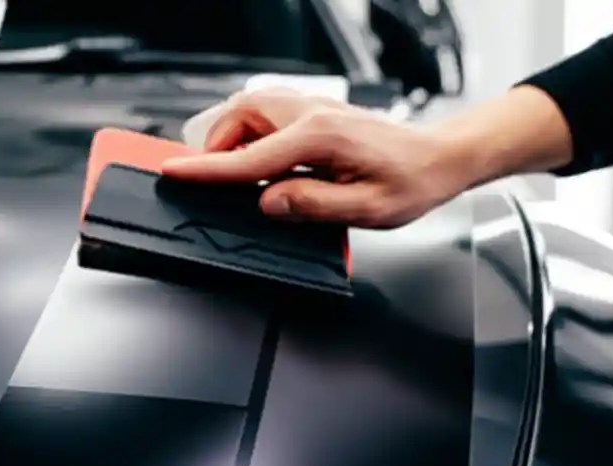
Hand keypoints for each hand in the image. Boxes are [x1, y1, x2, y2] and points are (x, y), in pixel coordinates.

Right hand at [161, 88, 470, 227]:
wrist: (438, 159)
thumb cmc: (410, 183)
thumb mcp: (366, 209)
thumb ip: (312, 205)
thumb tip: (269, 202)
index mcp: (320, 138)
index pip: (248, 158)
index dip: (206, 170)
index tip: (174, 173)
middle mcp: (312, 114)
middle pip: (239, 116)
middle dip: (218, 146)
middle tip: (216, 181)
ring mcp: (314, 108)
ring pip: (250, 108)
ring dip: (234, 137)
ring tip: (237, 173)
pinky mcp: (317, 112)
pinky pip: (268, 113)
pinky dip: (253, 133)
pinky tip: (264, 161)